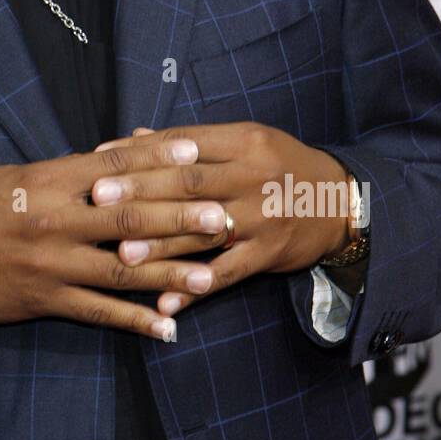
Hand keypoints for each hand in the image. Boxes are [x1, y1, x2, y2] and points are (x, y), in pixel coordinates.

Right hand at [0, 139, 235, 340]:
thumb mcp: (15, 177)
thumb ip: (64, 173)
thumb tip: (112, 162)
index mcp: (46, 181)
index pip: (113, 165)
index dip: (158, 157)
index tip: (197, 151)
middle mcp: (53, 220)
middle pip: (128, 218)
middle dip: (180, 218)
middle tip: (223, 216)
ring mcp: (51, 264)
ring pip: (121, 270)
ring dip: (170, 275)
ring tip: (211, 277)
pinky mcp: (44, 301)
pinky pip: (97, 313)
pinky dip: (134, 321)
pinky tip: (168, 326)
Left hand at [89, 122, 349, 318]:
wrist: (340, 200)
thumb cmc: (279, 165)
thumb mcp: (243, 142)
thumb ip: (190, 143)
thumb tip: (133, 137)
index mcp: (243, 142)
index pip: (184, 144)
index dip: (141, 153)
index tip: (100, 161)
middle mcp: (252, 177)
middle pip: (189, 185)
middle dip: (141, 193)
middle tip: (99, 201)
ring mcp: (263, 217)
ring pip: (205, 232)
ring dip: (162, 246)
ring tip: (122, 255)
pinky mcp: (270, 254)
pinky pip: (229, 274)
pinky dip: (197, 289)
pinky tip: (167, 302)